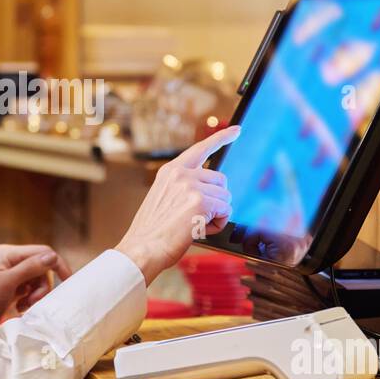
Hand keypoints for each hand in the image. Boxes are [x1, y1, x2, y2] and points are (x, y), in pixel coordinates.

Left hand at [0, 244, 71, 323]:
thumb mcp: (8, 283)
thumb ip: (30, 268)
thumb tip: (52, 256)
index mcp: (9, 253)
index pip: (42, 252)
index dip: (57, 264)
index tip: (68, 280)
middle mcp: (12, 260)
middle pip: (42, 268)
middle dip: (41, 287)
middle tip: (33, 301)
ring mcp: (13, 273)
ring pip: (39, 280)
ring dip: (36, 295)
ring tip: (24, 306)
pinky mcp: (14, 286)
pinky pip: (32, 289)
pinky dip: (30, 299)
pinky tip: (20, 307)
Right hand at [115, 125, 239, 284]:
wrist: (142, 248)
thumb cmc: (153, 231)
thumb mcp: (164, 199)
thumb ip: (184, 188)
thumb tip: (214, 192)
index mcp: (171, 171)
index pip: (201, 148)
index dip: (222, 138)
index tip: (236, 130)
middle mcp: (181, 174)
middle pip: (221, 180)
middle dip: (217, 200)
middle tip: (197, 217)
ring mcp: (191, 186)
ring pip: (226, 197)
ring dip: (217, 214)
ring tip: (196, 225)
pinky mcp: (201, 202)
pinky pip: (226, 211)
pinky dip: (218, 224)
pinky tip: (200, 230)